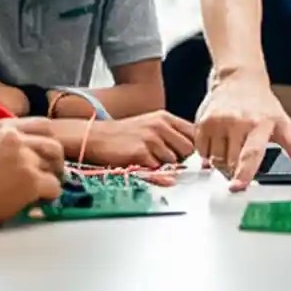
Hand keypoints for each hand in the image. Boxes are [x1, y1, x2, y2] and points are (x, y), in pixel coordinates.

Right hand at [0, 118, 63, 229]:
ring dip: (52, 180)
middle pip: (54, 145)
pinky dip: (50, 197)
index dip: (47, 142)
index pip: (43, 125)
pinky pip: (54, 187)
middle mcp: (17, 138)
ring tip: (41, 192)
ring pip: (55, 167)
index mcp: (4, 127)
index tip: (46, 156)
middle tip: (51, 175)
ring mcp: (25, 159)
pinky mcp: (30, 181)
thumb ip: (3, 143)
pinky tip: (37, 203)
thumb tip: (25, 155)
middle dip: (56, 162)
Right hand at [81, 111, 196, 167]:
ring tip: (149, 161)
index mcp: (165, 117)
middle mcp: (160, 125)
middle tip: (165, 160)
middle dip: (181, 158)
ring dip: (164, 166)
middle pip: (189, 149)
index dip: (194, 147)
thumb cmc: (124, 135)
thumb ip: (171, 135)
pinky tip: (140, 164)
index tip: (186, 155)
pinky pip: (158, 170)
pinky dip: (152, 172)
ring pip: (174, 161)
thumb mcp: (151, 127)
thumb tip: (192, 152)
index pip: (194, 133)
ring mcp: (151, 138)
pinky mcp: (141, 152)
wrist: (96, 137)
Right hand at [194, 74, 290, 191]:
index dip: (244, 173)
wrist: (239, 79)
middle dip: (236, 171)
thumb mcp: (283, 125)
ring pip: (216, 159)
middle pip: (231, 162)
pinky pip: (202, 151)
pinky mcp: (203, 121)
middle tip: (241, 160)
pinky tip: (219, 143)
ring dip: (222, 162)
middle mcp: (238, 121)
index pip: (251, 154)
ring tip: (232, 146)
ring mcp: (219, 121)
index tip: (238, 187)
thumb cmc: (263, 105)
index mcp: (260, 124)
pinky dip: (209, 154)